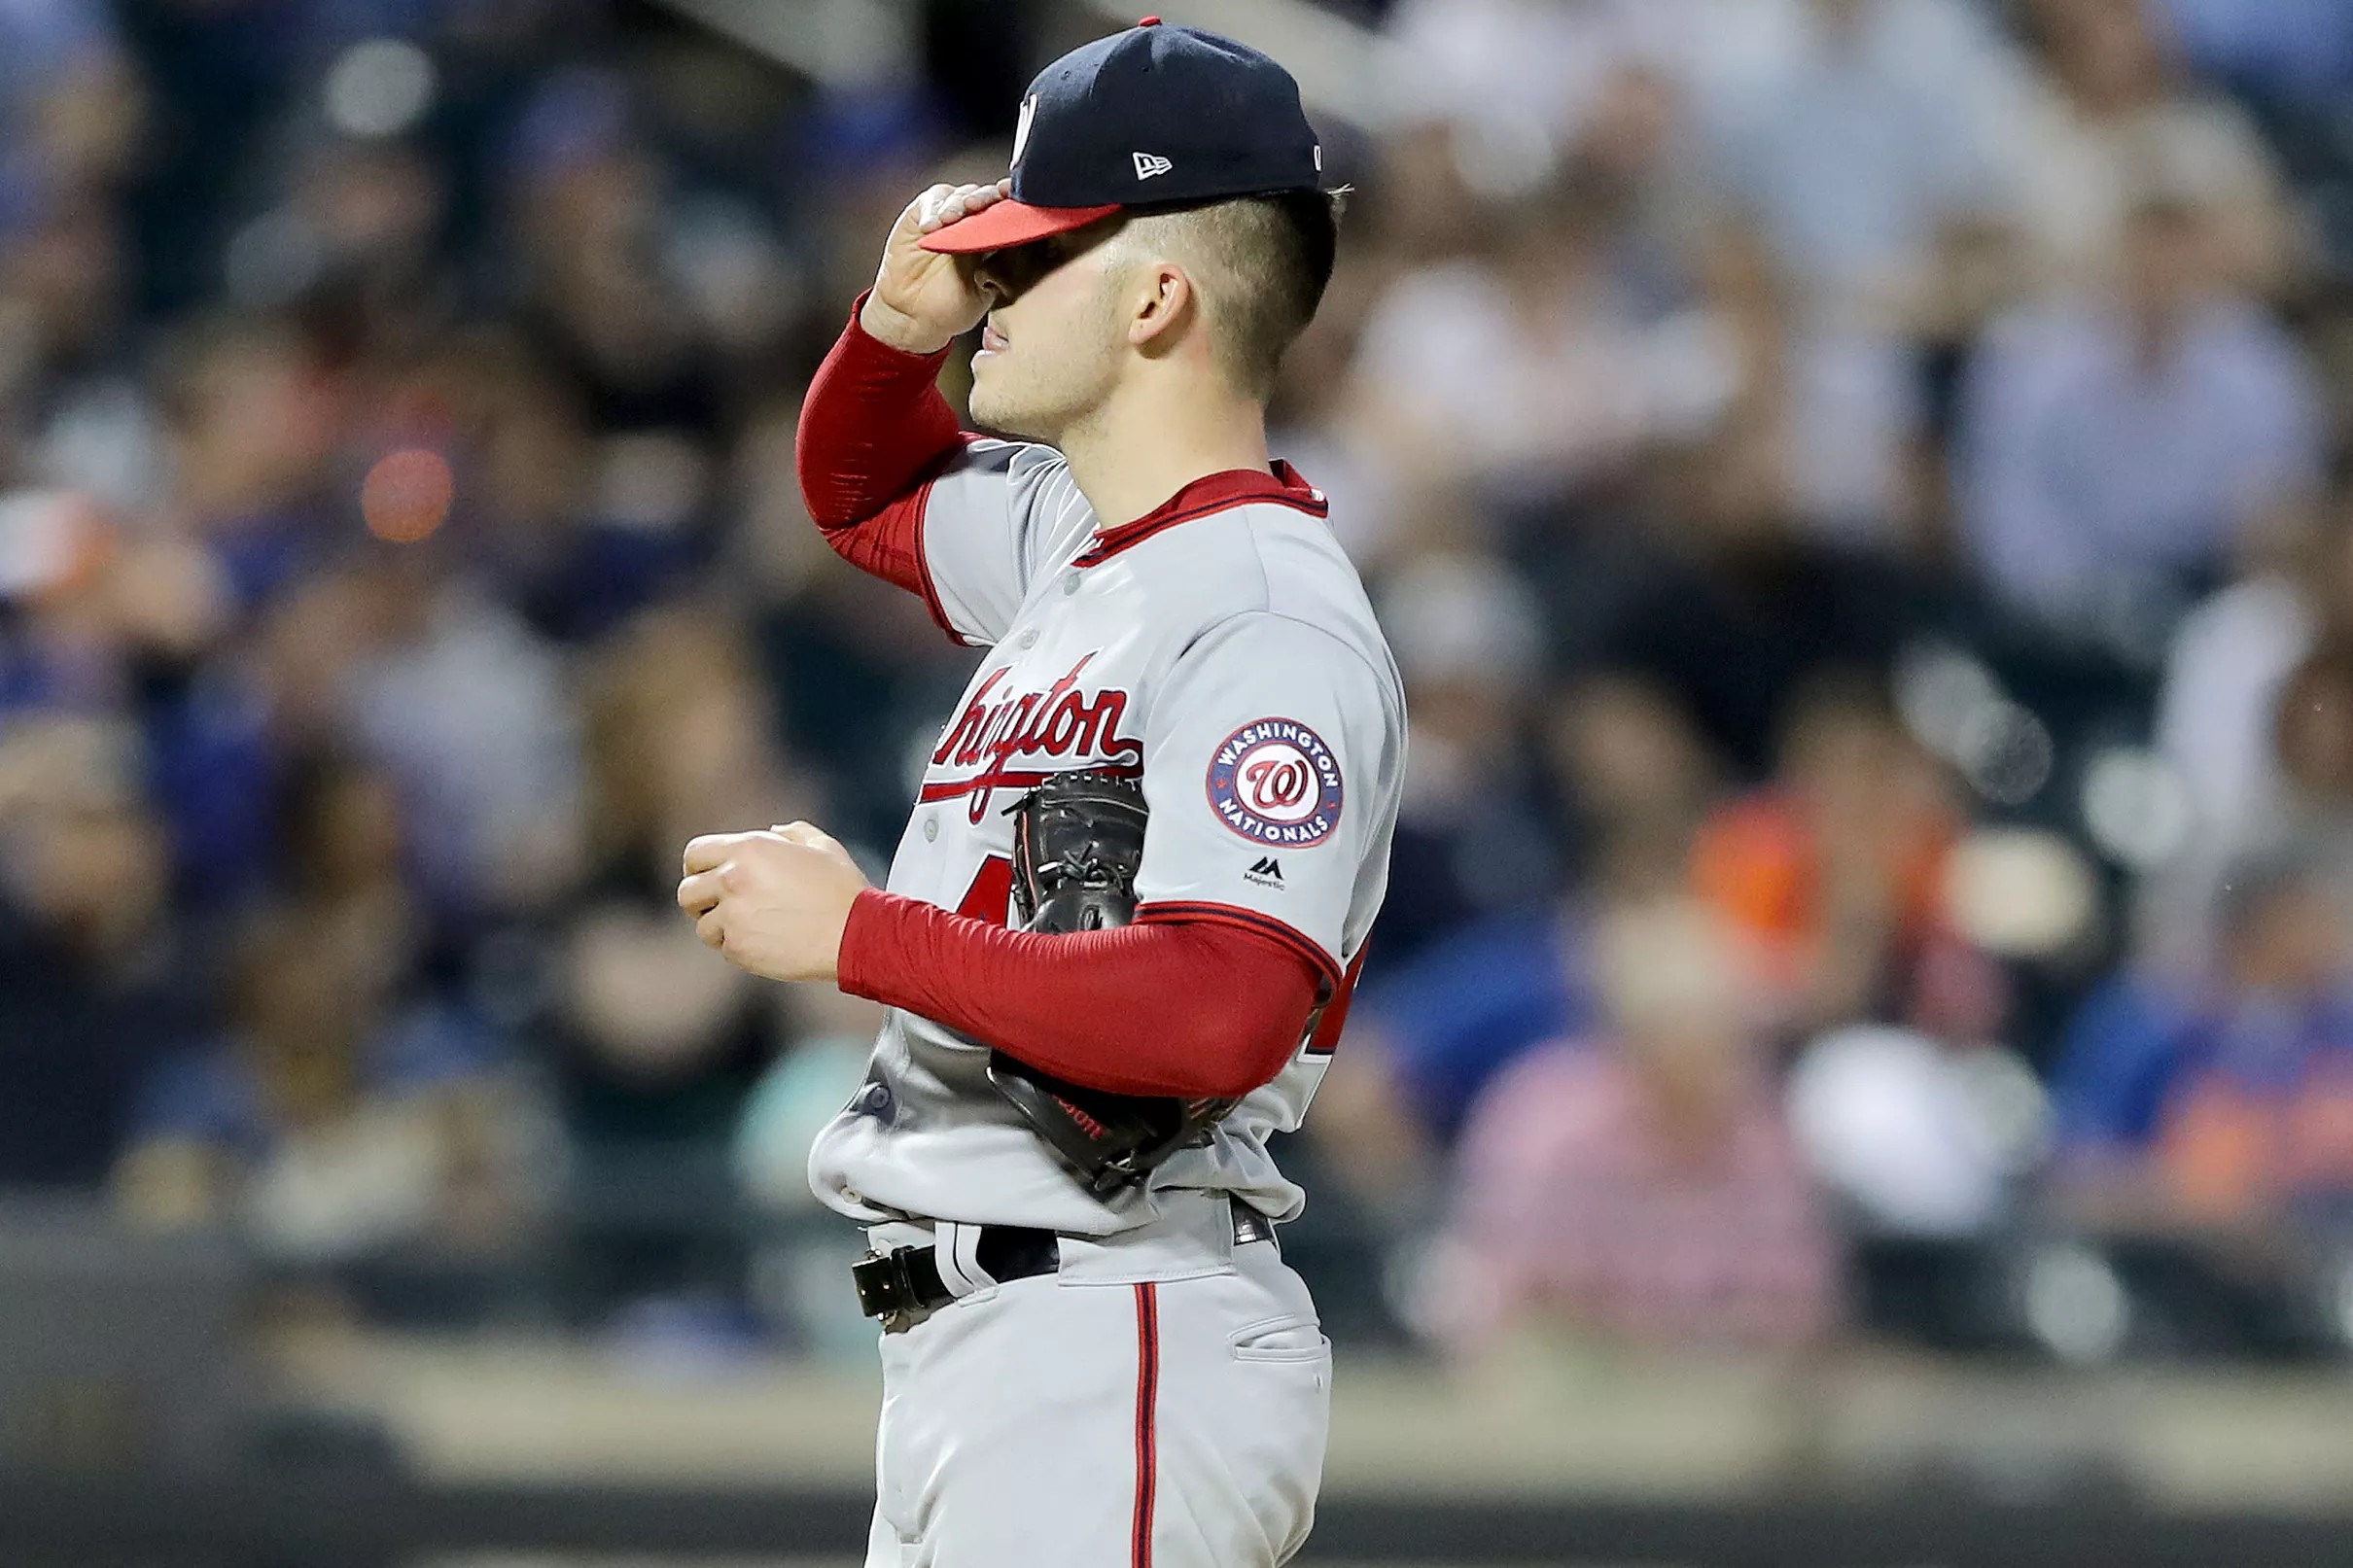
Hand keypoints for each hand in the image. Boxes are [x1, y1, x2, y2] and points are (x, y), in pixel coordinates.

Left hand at [676, 822, 871, 983]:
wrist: (856, 933)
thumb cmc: (843, 889)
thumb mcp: (822, 847)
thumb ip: (792, 833)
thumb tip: (775, 831)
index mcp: (748, 849)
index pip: (694, 854)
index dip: (698, 867)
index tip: (707, 877)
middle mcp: (732, 880)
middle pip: (687, 892)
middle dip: (700, 901)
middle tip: (719, 907)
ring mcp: (733, 917)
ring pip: (703, 927)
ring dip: (721, 928)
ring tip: (751, 928)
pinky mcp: (740, 949)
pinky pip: (725, 950)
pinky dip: (740, 948)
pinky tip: (767, 942)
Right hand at [861, 179, 1010, 353]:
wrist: (916, 317)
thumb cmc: (954, 306)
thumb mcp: (987, 289)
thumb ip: (1002, 263)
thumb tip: (1023, 238)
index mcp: (995, 238)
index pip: (1007, 212)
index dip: (1012, 202)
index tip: (1013, 199)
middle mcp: (973, 222)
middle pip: (984, 197)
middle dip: (984, 198)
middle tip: (978, 206)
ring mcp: (947, 217)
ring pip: (958, 196)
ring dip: (957, 203)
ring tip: (951, 218)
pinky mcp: (921, 215)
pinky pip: (929, 202)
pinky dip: (932, 211)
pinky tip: (930, 227)